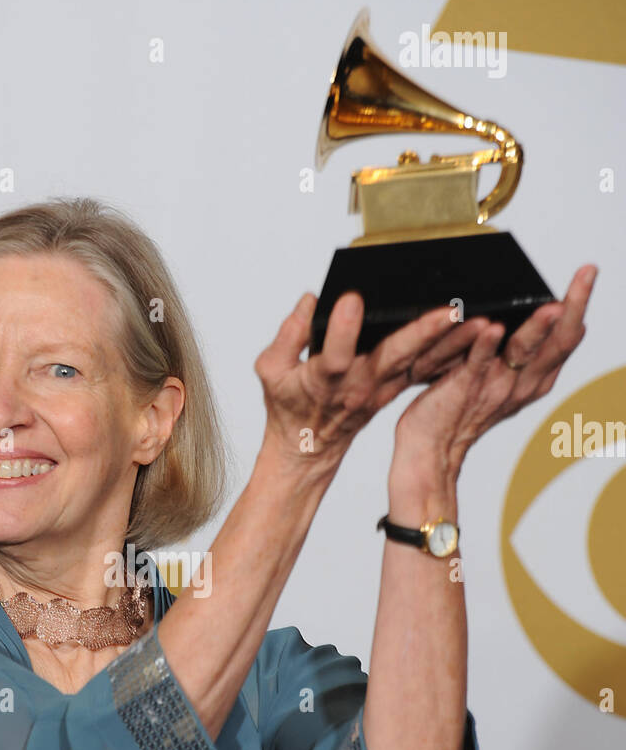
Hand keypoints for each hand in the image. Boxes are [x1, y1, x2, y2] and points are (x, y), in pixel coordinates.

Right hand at [254, 288, 489, 475]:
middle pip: (392, 358)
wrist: (306, 449)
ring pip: (417, 364)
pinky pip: (424, 372)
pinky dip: (449, 357)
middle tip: (450, 312)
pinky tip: (473, 340)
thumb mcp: (270, 372)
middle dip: (422, 333)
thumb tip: (312, 302)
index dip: (341, 330)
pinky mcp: (392, 391)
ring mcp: (379, 390)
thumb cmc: (287, 407)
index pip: (333, 356)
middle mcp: (356, 386)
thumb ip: (288, 335)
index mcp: (323, 380)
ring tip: (479, 322)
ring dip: (449, 344)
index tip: (350, 300)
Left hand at [390, 264, 597, 488]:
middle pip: (558, 342)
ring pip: (524, 352)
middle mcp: (522, 383)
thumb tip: (524, 316)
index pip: (566, 339)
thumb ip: (515, 356)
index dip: (579, 307)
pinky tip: (492, 327)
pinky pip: (478, 362)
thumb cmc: (461, 411)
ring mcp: (495, 386)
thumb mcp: (500, 382)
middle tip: (587, 273)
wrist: (432, 448)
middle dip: (575, 306)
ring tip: (552, 306)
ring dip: (539, 328)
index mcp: (533, 379)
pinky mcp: (465, 386)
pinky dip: (485, 344)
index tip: (587, 275)